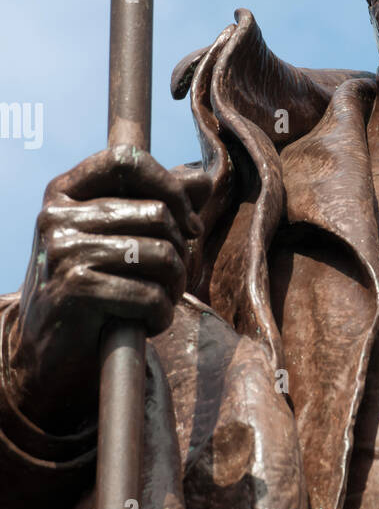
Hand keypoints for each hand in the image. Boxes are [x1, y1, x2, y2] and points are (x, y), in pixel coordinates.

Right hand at [6, 146, 210, 434]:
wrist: (46, 349)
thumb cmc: (90, 287)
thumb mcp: (116, 237)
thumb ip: (157, 202)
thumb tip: (203, 179)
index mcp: (65, 192)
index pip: (127, 160)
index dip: (170, 186)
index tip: (188, 224)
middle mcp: (57, 216)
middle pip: (158, 213)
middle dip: (181, 252)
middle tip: (172, 281)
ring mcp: (62, 251)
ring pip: (161, 254)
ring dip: (175, 288)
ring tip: (159, 303)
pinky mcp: (75, 290)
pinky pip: (150, 295)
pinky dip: (160, 315)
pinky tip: (146, 323)